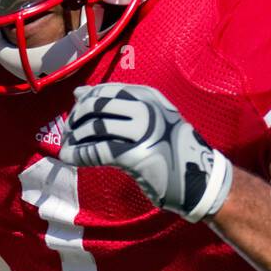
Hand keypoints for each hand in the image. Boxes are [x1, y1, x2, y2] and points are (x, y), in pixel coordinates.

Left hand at [59, 83, 232, 222]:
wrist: (203, 180)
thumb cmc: (176, 152)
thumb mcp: (155, 120)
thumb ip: (122, 108)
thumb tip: (79, 93)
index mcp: (151, 98)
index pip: (107, 90)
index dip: (86, 100)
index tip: (75, 111)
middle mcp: (148, 110)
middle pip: (98, 106)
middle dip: (76, 118)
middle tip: (69, 131)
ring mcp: (143, 133)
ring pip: (95, 128)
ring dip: (74, 137)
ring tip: (67, 146)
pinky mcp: (137, 157)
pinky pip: (98, 152)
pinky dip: (78, 154)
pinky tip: (68, 158)